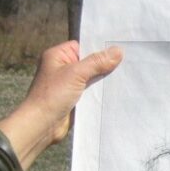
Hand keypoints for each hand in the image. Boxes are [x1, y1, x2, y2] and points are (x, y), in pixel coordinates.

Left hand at [0, 41, 122, 170]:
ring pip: (93, 77)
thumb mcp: (76, 74)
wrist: (41, 125)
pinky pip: (92, 90)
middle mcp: (63, 68)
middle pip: (90, 61)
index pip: (83, 46)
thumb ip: (97, 62)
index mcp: (58, 56)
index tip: (120, 47)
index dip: (99, 47)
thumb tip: (117, 51)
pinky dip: (101, 91)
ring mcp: (69, 83)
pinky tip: (116, 89)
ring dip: (104, 79)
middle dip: (105, 64)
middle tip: (128, 61)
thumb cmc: (52, 95)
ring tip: (126, 74)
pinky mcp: (75, 97)